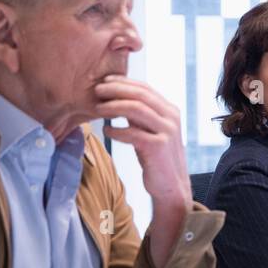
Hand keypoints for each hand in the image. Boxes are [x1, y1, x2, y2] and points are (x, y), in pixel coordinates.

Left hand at [95, 76, 190, 266]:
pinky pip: (133, 132)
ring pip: (136, 109)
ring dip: (113, 106)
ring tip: (97, 109)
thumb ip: (140, 116)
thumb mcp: (150, 131)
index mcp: (170, 111)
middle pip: (140, 94)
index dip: (123, 82)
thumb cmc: (157, 159)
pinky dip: (117, 131)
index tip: (105, 81)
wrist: (171, 186)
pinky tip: (106, 132)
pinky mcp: (158, 146)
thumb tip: (118, 98)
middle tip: (96, 90)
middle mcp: (171, 117)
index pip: (145, 88)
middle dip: (116, 89)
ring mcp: (167, 131)